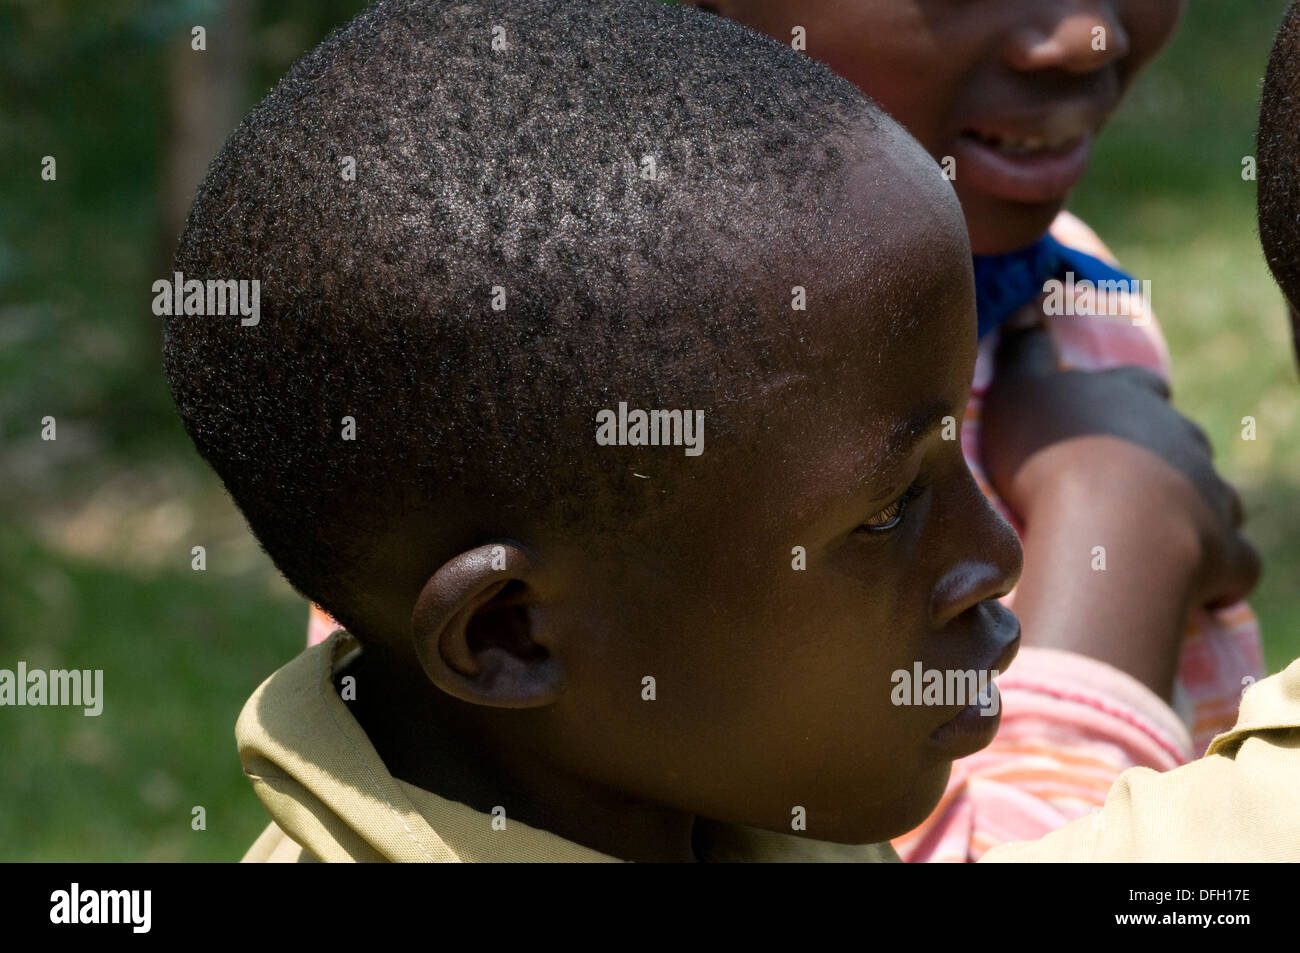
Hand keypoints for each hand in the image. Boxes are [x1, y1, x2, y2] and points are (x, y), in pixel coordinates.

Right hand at [981, 321, 1259, 611]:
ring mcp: (1211, 493)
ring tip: (1160, 540)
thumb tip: (1032, 300)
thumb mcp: (1017, 392)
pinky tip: (1204, 592)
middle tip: (1125, 486)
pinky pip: (1237, 561)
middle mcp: (1180, 439)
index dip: (1127, 399)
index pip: (1139, 388)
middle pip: (1184, 441)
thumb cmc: (1052, 455)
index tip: (1112, 413)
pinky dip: (1223, 573)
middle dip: (1164, 458)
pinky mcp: (1228, 549)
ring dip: (1196, 512)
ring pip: (1217, 496)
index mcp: (1131, 401)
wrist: (1108, 526)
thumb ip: (1023, 349)